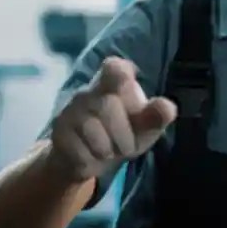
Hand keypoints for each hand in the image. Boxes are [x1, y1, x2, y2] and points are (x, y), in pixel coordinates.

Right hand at [47, 57, 177, 183]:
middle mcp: (88, 91)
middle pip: (108, 106)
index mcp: (113, 83)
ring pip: (92, 129)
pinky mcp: (58, 131)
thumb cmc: (120, 135)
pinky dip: (90, 160)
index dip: (119, 71)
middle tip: (125, 145)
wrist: (85, 159)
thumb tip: (168, 107)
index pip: (114, 68)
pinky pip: (79, 148)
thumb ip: (156, 118)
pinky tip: (88, 155)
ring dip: (107, 149)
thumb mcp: (143, 129)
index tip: (124, 76)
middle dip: (123, 135)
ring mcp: (70, 110)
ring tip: (107, 150)